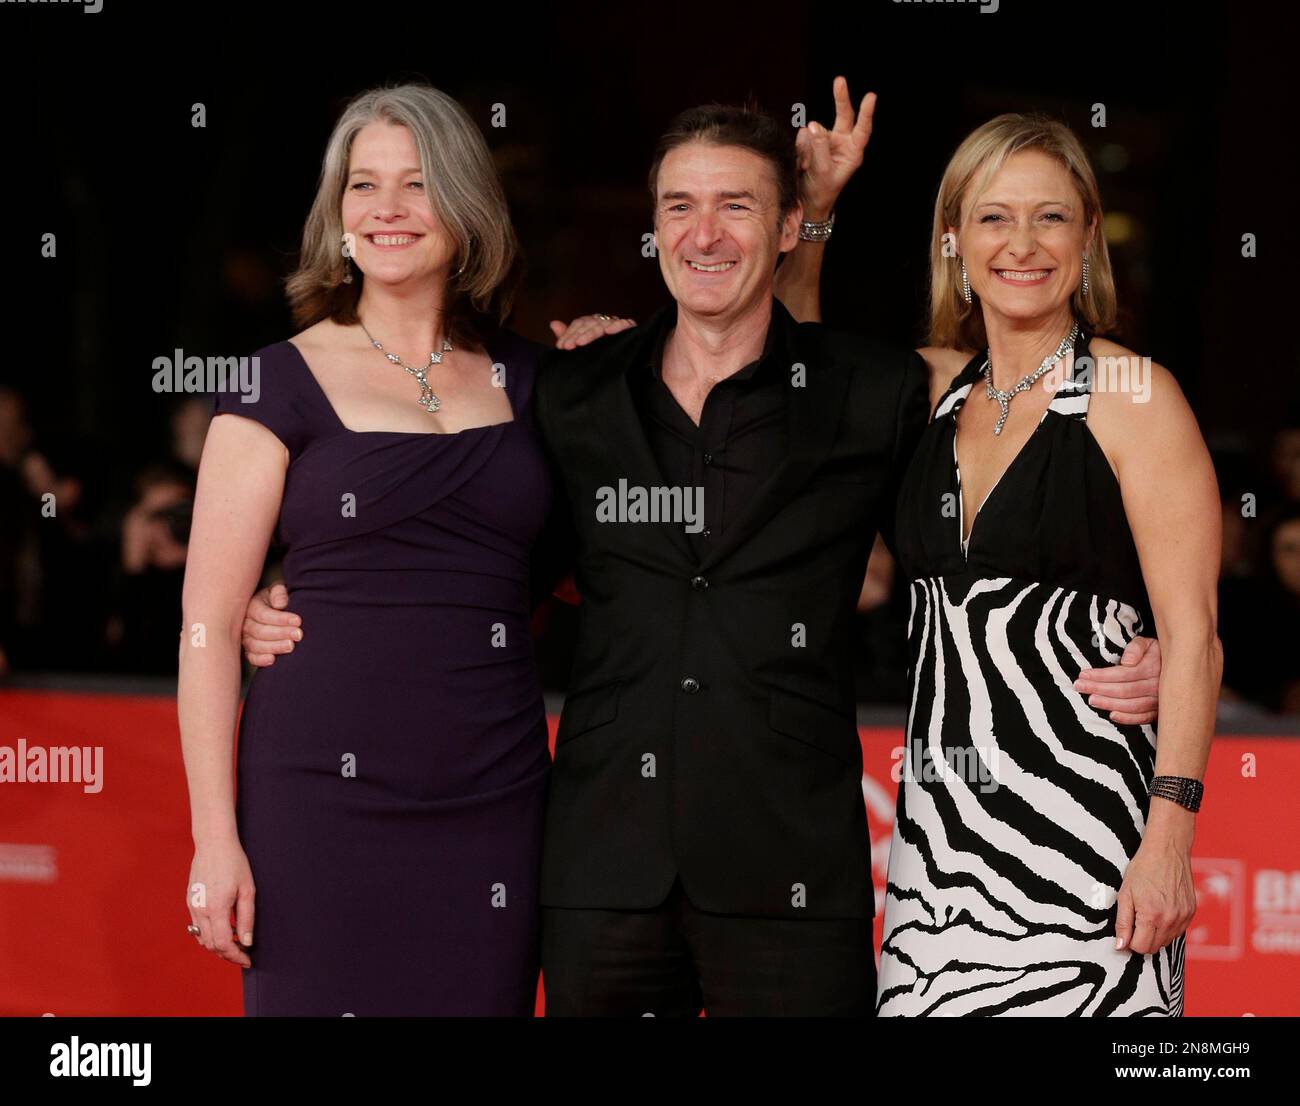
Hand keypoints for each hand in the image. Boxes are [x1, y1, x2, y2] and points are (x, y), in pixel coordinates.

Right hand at [187, 837, 255, 967]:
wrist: (213, 844)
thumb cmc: (234, 863)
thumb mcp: (248, 889)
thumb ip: (246, 917)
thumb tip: (247, 941)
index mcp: (217, 908)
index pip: (224, 944)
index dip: (236, 956)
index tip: (248, 959)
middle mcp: (200, 911)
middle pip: (211, 945)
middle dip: (228, 954)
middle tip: (243, 954)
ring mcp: (192, 906)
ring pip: (202, 939)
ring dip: (217, 946)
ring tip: (234, 944)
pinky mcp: (189, 902)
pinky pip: (196, 927)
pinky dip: (208, 935)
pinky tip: (222, 931)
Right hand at [241, 582, 301, 666]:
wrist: (275, 609)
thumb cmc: (278, 598)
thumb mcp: (278, 589)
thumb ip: (279, 593)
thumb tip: (280, 604)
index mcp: (251, 606)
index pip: (263, 614)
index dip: (280, 619)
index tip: (298, 621)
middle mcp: (246, 623)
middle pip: (260, 631)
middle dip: (281, 633)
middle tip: (298, 634)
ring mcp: (246, 638)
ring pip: (256, 645)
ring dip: (274, 647)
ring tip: (291, 646)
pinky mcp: (249, 651)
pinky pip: (251, 657)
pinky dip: (260, 660)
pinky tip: (272, 660)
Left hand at [549, 314, 636, 350]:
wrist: (625, 366)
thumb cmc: (599, 354)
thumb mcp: (581, 346)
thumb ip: (568, 336)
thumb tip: (553, 323)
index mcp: (592, 323)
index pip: (579, 324)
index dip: (569, 334)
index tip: (561, 346)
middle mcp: (604, 321)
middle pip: (589, 324)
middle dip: (577, 335)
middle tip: (569, 347)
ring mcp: (616, 324)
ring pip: (602, 325)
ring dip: (591, 333)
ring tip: (581, 343)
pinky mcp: (630, 327)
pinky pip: (624, 323)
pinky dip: (616, 326)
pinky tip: (608, 332)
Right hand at [794, 75, 875, 220]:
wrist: (807, 202)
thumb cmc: (822, 191)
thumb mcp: (823, 171)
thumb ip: (820, 147)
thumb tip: (813, 124)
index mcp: (853, 152)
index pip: (862, 130)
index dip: (866, 113)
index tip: (871, 97)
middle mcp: (842, 143)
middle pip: (843, 115)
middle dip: (840, 98)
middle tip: (839, 80)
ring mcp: (826, 141)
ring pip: (814, 130)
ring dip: (807, 148)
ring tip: (806, 168)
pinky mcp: (810, 142)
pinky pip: (802, 137)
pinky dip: (800, 150)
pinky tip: (802, 165)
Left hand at [1074, 636, 1160, 724]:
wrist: (1182, 667)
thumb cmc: (1157, 653)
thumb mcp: (1148, 642)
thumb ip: (1136, 647)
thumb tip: (1126, 661)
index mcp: (1152, 667)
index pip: (1122, 673)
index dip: (1101, 675)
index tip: (1083, 674)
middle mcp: (1157, 686)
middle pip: (1124, 690)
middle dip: (1099, 688)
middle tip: (1079, 687)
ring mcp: (1159, 700)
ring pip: (1132, 705)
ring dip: (1109, 703)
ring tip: (1091, 700)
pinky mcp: (1160, 711)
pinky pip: (1144, 717)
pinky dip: (1128, 718)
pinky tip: (1113, 716)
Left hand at [1115, 832, 1195, 954]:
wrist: (1167, 850)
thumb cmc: (1143, 869)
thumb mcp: (1125, 894)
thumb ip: (1123, 923)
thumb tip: (1121, 946)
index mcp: (1151, 915)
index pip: (1140, 947)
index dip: (1130, 942)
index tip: (1126, 931)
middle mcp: (1170, 919)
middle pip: (1154, 947)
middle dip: (1142, 940)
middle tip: (1135, 922)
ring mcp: (1183, 916)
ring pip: (1167, 941)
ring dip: (1155, 935)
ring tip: (1147, 914)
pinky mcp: (1191, 912)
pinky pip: (1178, 931)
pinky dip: (1167, 927)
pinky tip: (1160, 911)